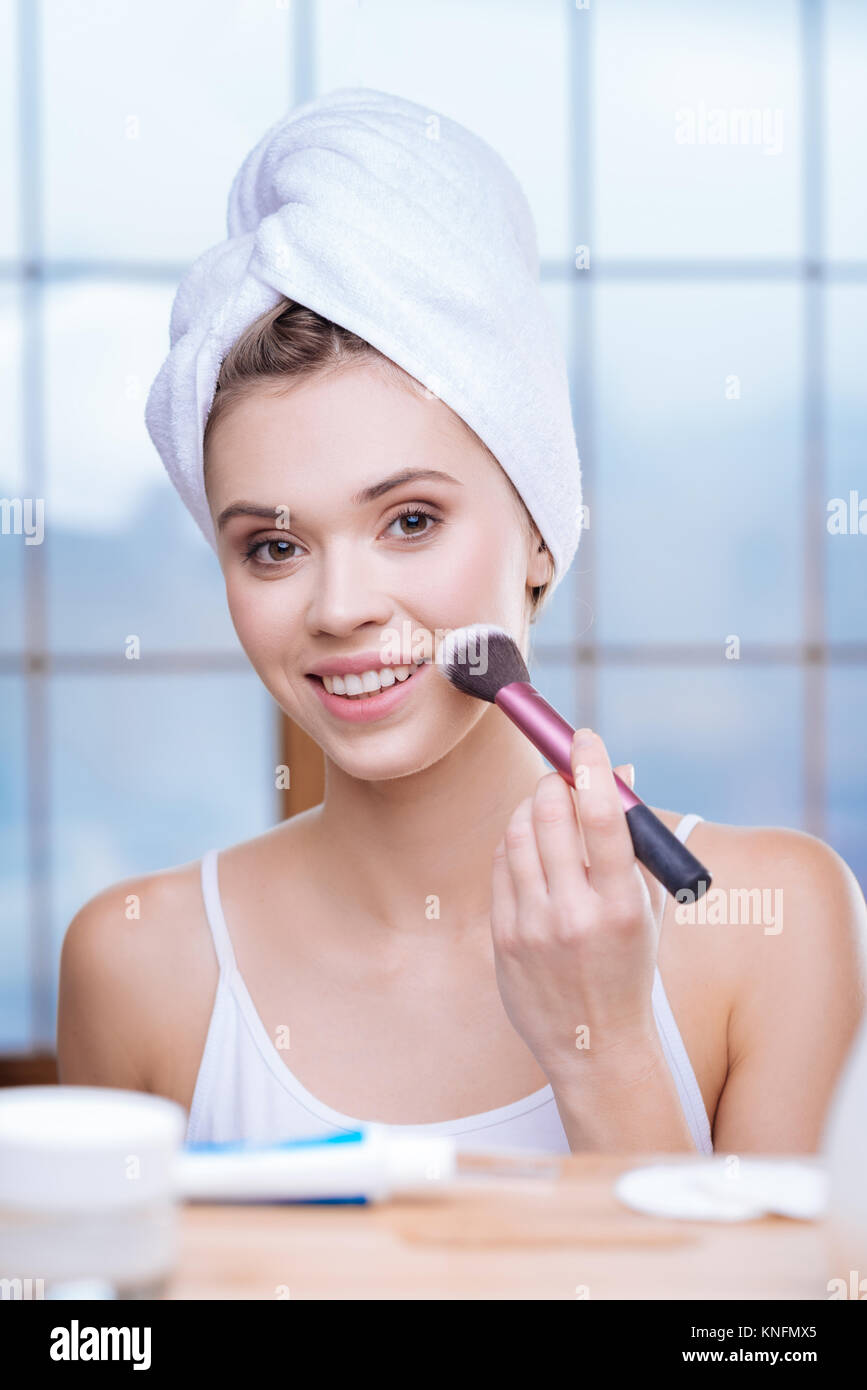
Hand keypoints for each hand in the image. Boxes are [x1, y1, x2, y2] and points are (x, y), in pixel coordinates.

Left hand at [490, 729, 659, 1087]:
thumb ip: (635, 840)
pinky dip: (515, 841)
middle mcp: (575, 915)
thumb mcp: (647, 906)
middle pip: (551, 816)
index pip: (604, 818)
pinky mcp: (503, 937)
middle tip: (562, 774)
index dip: (591, 767)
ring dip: (531, 806)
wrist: (594, 1044)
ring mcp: (533, 927)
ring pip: (518, 834)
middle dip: (555, 782)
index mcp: (623, 906)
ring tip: (547, 807)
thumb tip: (621, 772)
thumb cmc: (630, 964)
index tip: (584, 738)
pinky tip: (530, 845)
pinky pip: (500, 865)